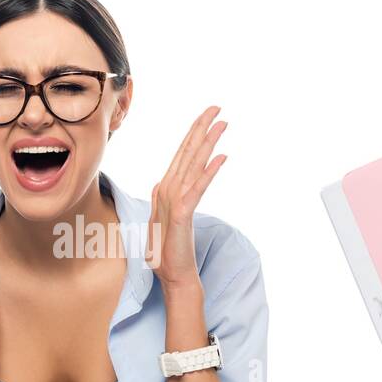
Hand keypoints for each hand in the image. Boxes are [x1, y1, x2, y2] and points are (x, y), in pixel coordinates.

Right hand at [146, 106, 227, 288]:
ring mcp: (174, 201)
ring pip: (192, 165)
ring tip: (222, 124)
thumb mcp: (162, 219)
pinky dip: (209, 172)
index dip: (193, 133)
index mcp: (165, 189)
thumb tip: (159, 182)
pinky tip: (222, 157)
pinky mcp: (183, 214)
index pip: (181, 154)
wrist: (173, 274)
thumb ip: (159, 199)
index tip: (207, 115)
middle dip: (201, 128)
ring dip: (207, 143)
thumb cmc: (167, 249)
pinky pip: (198, 188)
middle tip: (216, 107)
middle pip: (186, 152)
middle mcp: (168, 190)